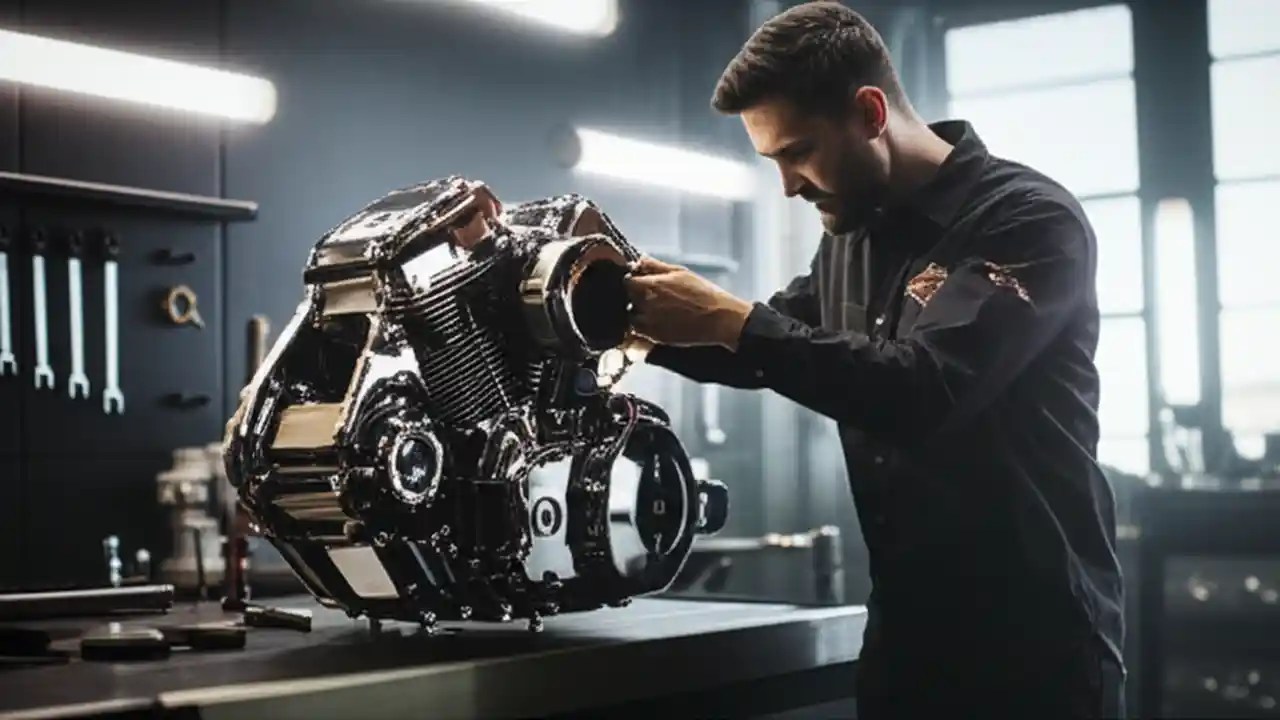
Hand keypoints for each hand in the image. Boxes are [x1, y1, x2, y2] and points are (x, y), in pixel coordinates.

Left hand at [625, 256, 753, 349]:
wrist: (719, 319)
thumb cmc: (702, 293)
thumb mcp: (680, 272)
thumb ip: (655, 266)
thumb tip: (638, 260)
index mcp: (652, 285)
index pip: (627, 282)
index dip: (633, 281)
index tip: (641, 282)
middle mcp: (647, 305)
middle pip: (629, 300)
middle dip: (636, 297)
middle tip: (651, 296)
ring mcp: (650, 323)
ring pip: (632, 317)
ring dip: (639, 313)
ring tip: (656, 311)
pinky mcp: (655, 337)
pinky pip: (640, 332)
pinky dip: (645, 327)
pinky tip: (660, 321)